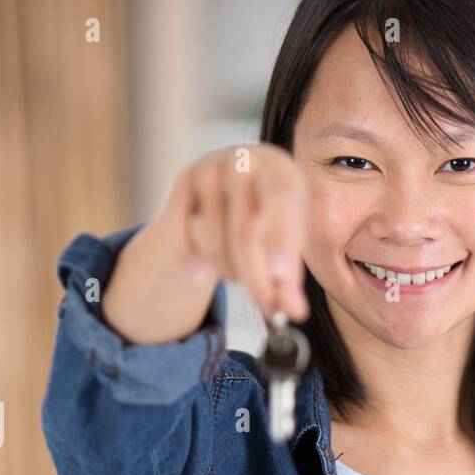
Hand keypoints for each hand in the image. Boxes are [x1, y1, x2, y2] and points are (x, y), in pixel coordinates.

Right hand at [101, 142, 309, 345]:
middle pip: (245, 231)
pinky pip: (181, 230)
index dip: (280, 242)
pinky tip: (199, 278)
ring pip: (213, 235)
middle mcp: (244, 162)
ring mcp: (210, 168)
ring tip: (238, 276)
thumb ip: (289, 276)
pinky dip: (190, 259)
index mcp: (280, 171)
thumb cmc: (270, 213)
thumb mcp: (288, 238)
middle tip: (268, 308)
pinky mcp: (183, 181)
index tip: (281, 279)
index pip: (281, 206)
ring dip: (228, 269)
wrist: (236, 178)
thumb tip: (292, 312)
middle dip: (256, 277)